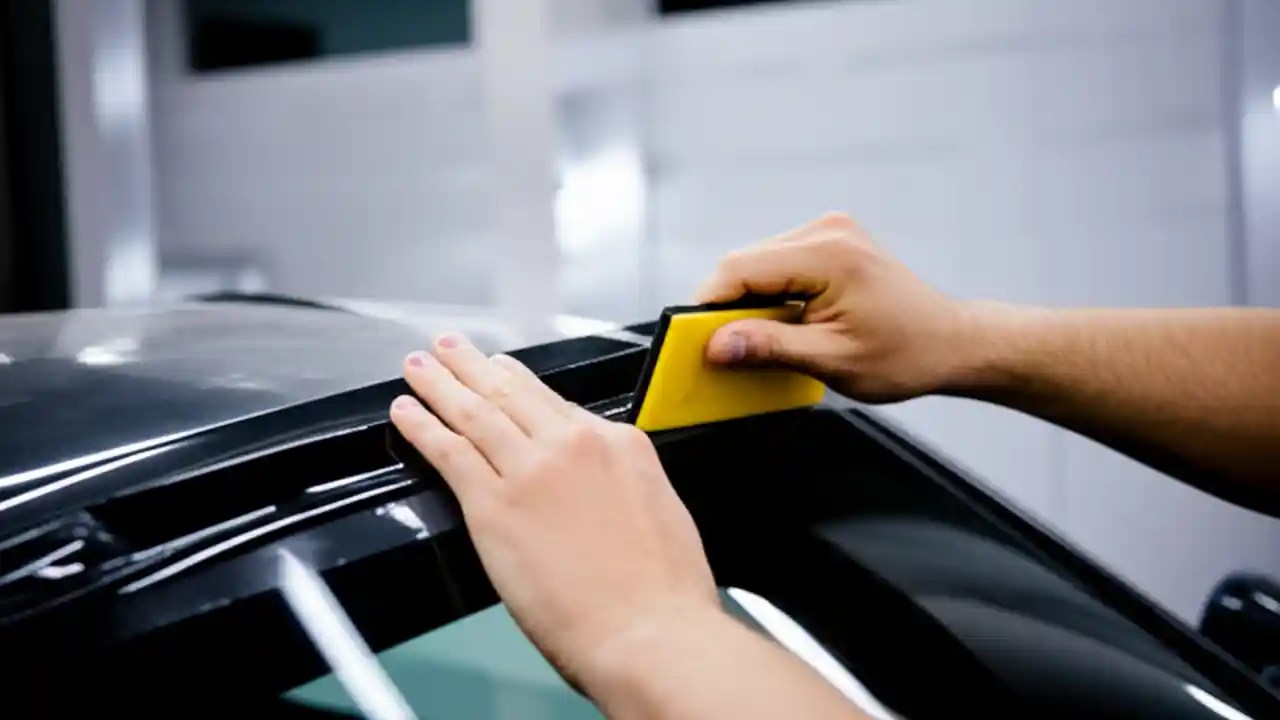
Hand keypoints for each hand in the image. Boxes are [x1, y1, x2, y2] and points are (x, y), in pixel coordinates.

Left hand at [388, 335, 720, 691]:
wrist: (650, 631)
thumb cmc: (663, 592)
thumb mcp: (659, 510)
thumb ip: (621, 485)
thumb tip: (599, 487)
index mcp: (619, 444)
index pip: (559, 405)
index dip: (520, 385)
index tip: (502, 373)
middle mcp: (573, 443)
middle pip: (511, 392)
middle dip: (473, 366)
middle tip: (449, 348)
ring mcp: (530, 469)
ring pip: (474, 411)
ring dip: (440, 383)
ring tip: (418, 366)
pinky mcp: (494, 504)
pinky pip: (449, 451)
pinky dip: (422, 426)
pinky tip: (405, 412)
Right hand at [695, 212, 990, 402]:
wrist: (952, 342)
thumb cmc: (906, 353)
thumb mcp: (831, 360)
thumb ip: (768, 347)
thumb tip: (716, 345)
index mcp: (828, 254)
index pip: (740, 268)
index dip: (709, 305)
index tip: (694, 341)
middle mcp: (827, 231)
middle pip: (744, 263)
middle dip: (728, 307)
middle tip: (725, 351)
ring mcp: (829, 232)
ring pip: (757, 264)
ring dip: (748, 301)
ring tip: (761, 341)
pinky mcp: (830, 242)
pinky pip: (778, 264)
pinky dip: (768, 294)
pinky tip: (781, 324)